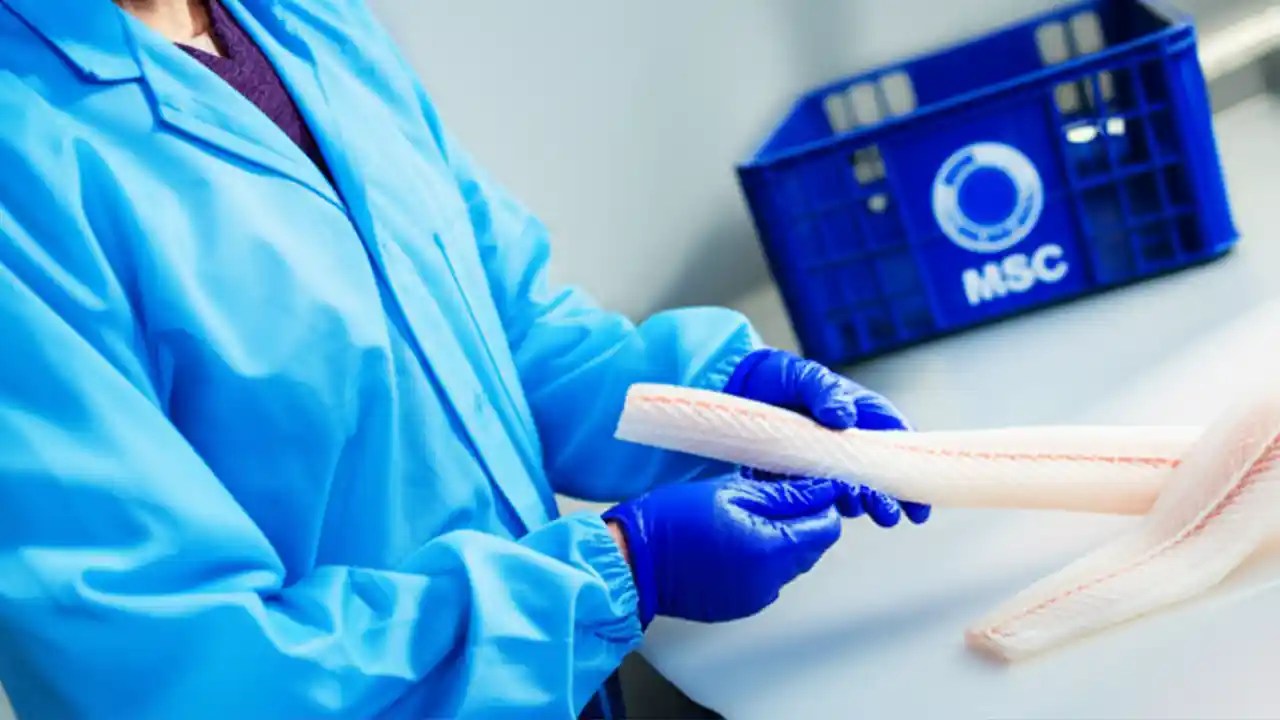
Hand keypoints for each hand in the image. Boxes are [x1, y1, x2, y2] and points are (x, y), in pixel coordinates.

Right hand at [604, 473, 854, 625]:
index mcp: (771, 549)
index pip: (826, 526)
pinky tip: (733, 538)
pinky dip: (761, 557)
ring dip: (780, 537)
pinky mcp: (741, 604)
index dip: (820, 501)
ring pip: (790, 562)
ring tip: (745, 514)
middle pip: (811, 545)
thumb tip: (821, 489)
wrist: (632, 563)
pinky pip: (768, 577)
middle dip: (800, 517)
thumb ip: (783, 494)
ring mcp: (756, 597)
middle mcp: (770, 581)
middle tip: (770, 492)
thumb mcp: (729, 492)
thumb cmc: (670, 523)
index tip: (806, 482)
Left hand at [723, 348, 930, 526]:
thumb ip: (827, 391)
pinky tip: (832, 510)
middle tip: (891, 515)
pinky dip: (827, 503)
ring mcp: (824, 460)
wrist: (738, 385)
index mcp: (861, 414)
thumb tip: (844, 416)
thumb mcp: (806, 375)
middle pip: (877, 472)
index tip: (918, 494)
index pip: (895, 441)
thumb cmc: (779, 375)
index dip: (908, 468)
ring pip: (852, 487)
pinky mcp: (799, 475)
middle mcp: (847, 441)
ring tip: (865, 511)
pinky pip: (818, 494)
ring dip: (862, 502)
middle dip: (888, 496)